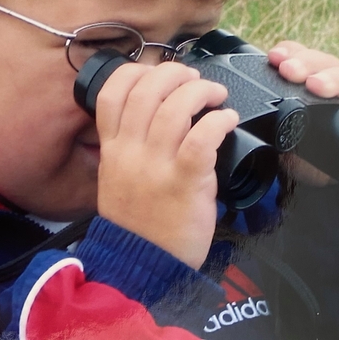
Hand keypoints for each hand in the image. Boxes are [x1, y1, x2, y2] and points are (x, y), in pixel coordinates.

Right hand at [95, 61, 238, 268]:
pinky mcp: (184, 183)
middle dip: (175, 74)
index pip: (111, 94)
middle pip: (147, 90)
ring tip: (216, 95)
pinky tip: (227, 119)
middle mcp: (129, 153)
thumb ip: (131, 147)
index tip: (156, 72)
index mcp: (112, 150)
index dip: (135, 72)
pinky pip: (202, 138)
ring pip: (175, 108)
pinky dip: (219, 121)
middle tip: (194, 80)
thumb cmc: (138, 224)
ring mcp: (155, 167)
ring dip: (201, 91)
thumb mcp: (117, 179)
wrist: (143, 267)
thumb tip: (162, 116)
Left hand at [268, 42, 338, 189]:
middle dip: (304, 65)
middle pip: (323, 64)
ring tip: (317, 85)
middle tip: (288, 70)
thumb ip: (280, 138)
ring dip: (332, 79)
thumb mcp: (299, 147)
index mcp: (319, 81)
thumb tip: (255, 139)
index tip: (274, 58)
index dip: (289, 54)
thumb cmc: (333, 151)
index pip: (303, 58)